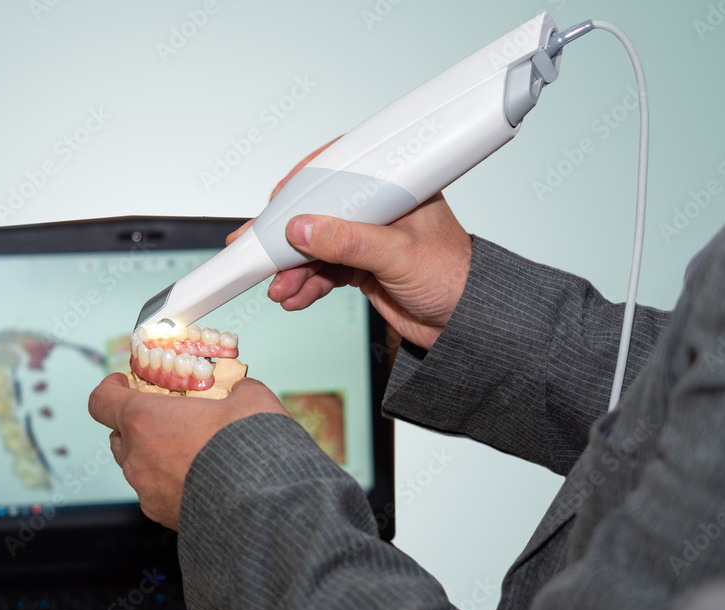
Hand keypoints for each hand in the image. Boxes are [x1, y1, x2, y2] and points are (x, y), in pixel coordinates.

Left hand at [88, 373, 287, 529]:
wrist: (264, 504)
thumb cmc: (250, 445)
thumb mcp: (252, 398)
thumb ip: (237, 389)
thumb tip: (241, 390)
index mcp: (145, 420)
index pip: (102, 400)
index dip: (110, 388)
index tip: (123, 383)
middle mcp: (137, 457)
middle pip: (119, 436)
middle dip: (139, 424)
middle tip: (169, 418)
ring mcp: (147, 491)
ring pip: (139, 467)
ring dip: (157, 455)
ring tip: (193, 452)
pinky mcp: (163, 517)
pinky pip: (159, 493)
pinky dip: (173, 483)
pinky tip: (204, 480)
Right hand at [227, 142, 471, 349]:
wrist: (465, 325)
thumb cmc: (454, 279)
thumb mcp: (399, 255)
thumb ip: (349, 241)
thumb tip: (304, 228)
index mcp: (397, 186)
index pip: (343, 169)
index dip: (306, 183)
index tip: (278, 199)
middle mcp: (379, 207)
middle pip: (321, 211)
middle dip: (290, 237)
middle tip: (259, 250)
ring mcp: (368, 238)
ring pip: (318, 246)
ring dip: (294, 269)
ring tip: (280, 289)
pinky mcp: (361, 266)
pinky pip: (323, 271)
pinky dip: (306, 285)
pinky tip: (295, 297)